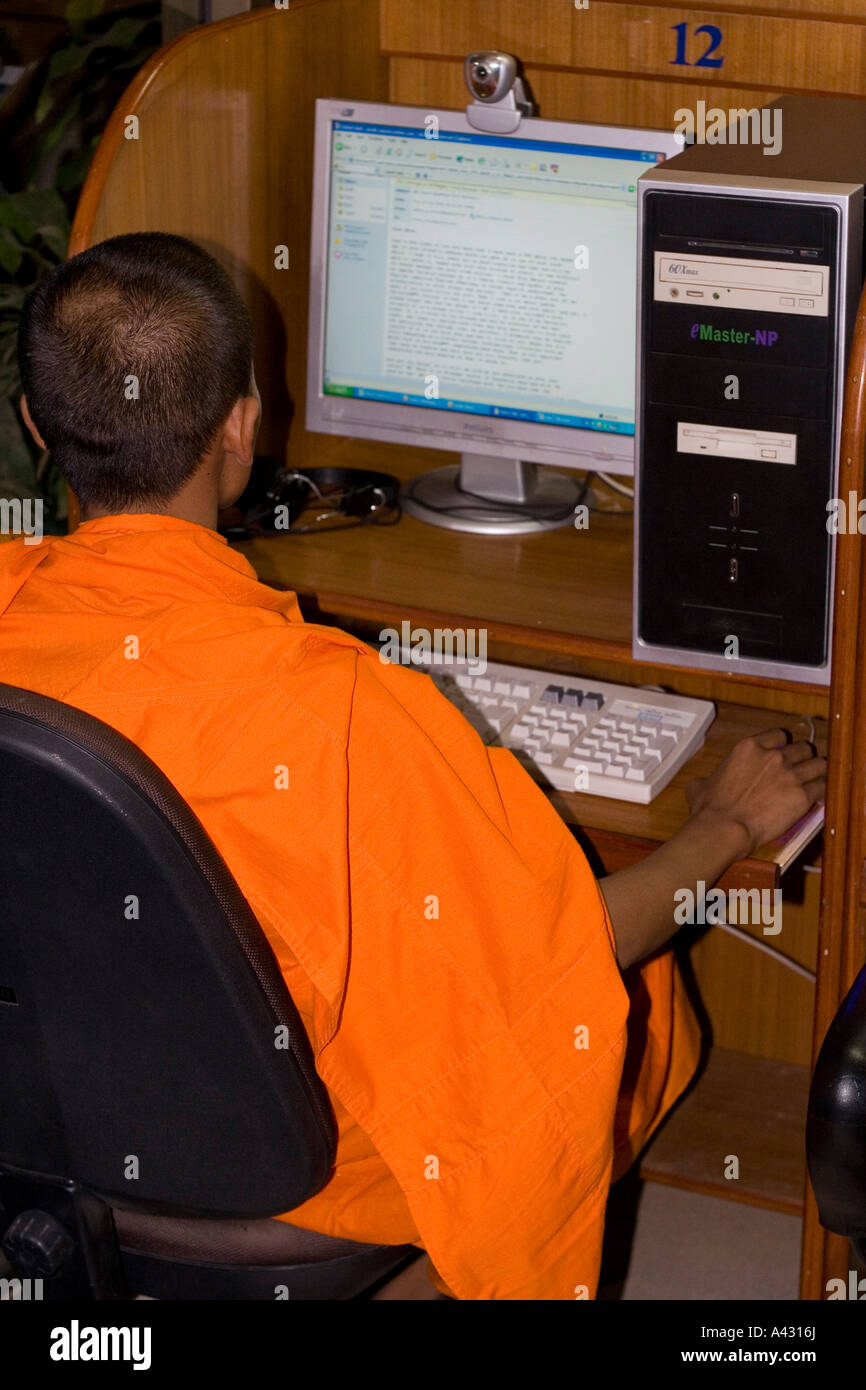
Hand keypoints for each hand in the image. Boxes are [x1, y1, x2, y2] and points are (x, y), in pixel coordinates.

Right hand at [685, 729, 826, 856]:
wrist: (724, 827)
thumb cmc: (710, 808)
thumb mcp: (700, 785)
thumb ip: (708, 778)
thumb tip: (702, 784)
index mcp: (749, 748)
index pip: (779, 735)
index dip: (783, 745)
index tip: (783, 753)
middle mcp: (774, 756)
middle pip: (803, 748)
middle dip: (803, 758)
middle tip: (801, 768)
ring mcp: (791, 775)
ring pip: (819, 764)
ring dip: (818, 772)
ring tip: (817, 779)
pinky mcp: (802, 796)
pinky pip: (822, 788)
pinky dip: (822, 792)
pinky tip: (820, 797)